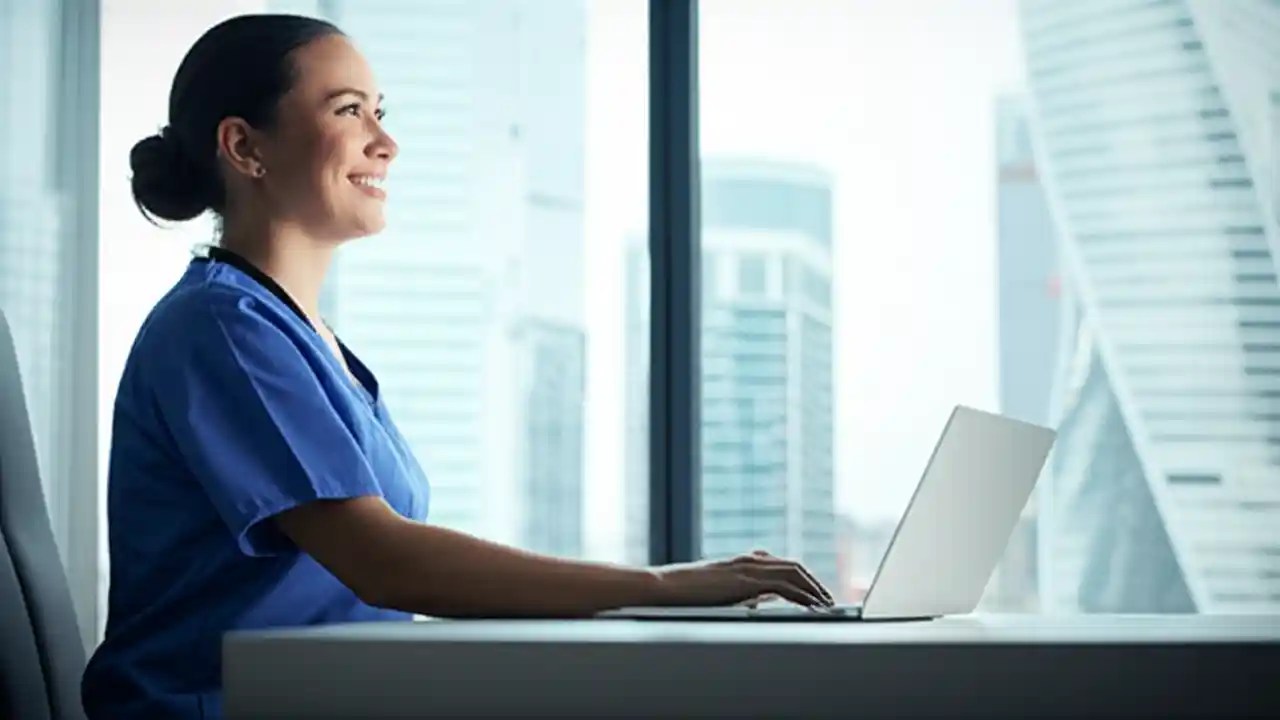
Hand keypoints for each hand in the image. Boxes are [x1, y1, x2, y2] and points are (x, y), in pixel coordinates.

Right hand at [652, 549, 834, 608]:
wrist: (662, 588)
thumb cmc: (683, 594)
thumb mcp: (718, 591)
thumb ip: (741, 592)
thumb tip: (761, 599)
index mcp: (742, 562)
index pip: (782, 565)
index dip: (802, 578)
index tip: (815, 593)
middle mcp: (748, 560)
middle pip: (793, 566)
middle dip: (814, 583)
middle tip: (829, 599)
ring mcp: (747, 568)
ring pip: (793, 572)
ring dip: (814, 588)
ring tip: (828, 605)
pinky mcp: (745, 581)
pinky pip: (783, 585)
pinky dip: (802, 595)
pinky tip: (812, 607)